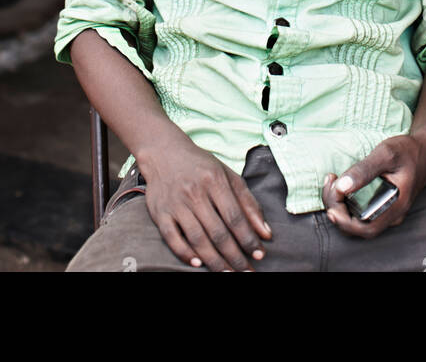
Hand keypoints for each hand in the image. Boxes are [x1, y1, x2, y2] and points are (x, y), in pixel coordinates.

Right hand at [138, 133, 271, 271]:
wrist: (163, 152)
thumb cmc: (201, 166)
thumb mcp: (228, 175)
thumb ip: (248, 203)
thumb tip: (265, 233)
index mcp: (214, 180)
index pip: (235, 216)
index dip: (248, 239)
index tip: (259, 255)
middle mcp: (194, 192)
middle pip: (218, 232)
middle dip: (235, 256)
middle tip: (247, 272)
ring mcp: (176, 203)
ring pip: (197, 239)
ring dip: (215, 261)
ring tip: (228, 273)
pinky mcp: (160, 213)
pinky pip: (172, 238)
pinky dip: (185, 254)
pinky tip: (199, 264)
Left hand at [322, 132, 425, 237]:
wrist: (425, 150)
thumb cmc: (408, 151)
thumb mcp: (386, 154)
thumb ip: (364, 170)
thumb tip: (341, 187)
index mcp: (396, 207)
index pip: (367, 229)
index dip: (345, 223)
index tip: (331, 206)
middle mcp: (391, 215)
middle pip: (358, 226)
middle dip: (338, 209)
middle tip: (330, 183)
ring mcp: (387, 211)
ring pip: (357, 219)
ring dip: (339, 204)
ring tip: (332, 181)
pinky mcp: (381, 204)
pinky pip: (360, 211)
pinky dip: (345, 201)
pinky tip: (339, 184)